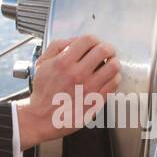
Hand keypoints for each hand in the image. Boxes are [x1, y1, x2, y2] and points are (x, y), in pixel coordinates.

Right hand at [16, 35, 121, 149]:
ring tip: (110, 65)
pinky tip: (110, 79)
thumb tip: (75, 40)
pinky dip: (115, 78)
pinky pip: (113, 85)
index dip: (95, 39)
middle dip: (108, 48)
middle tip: (107, 52)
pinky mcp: (95, 101)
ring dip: (114, 63)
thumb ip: (57, 47)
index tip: (95, 44)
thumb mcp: (42, 63)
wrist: (42, 117)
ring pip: (113, 67)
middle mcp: (77, 74)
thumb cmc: (43, 92)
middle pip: (104, 50)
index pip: (88, 40)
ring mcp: (88, 88)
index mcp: (64, 62)